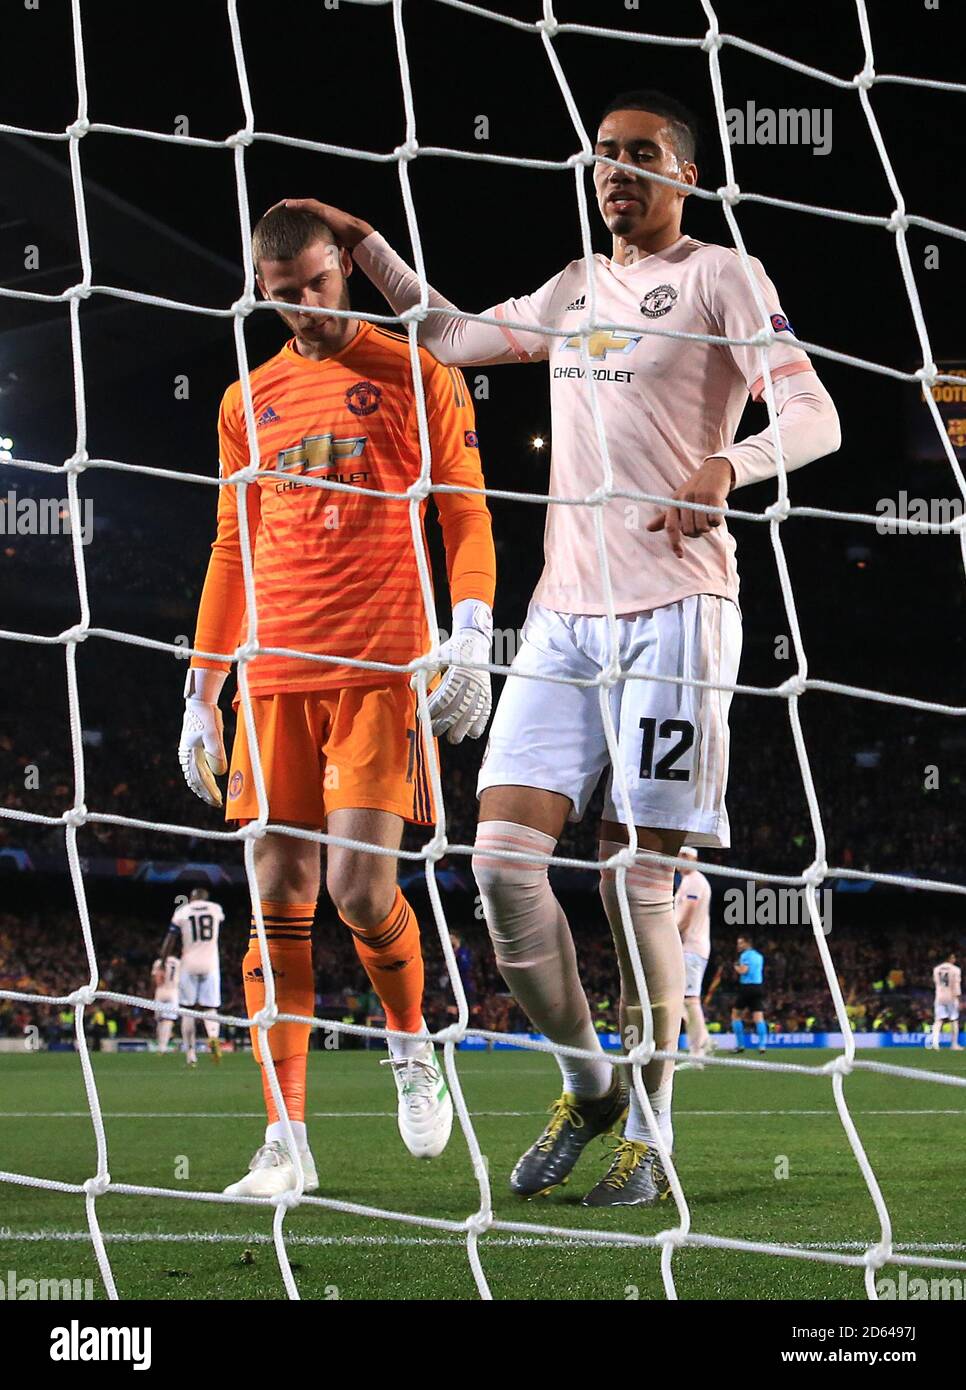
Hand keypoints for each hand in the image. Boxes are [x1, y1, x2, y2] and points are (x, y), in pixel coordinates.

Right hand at [179, 669, 227, 807]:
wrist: (199, 703)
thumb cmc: (206, 717)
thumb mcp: (213, 734)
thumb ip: (216, 754)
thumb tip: (219, 774)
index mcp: (189, 754)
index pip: (199, 778)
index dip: (208, 791)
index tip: (217, 801)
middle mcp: (187, 755)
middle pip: (195, 780)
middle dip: (205, 792)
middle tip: (216, 803)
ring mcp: (189, 752)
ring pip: (195, 775)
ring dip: (203, 787)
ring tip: (212, 797)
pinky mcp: (194, 748)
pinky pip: (197, 768)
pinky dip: (202, 777)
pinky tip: (210, 781)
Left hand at [268, 198, 373, 250]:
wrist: (353, 233)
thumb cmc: (342, 241)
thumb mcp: (324, 246)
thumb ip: (316, 249)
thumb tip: (309, 266)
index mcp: (312, 221)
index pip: (293, 220)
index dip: (282, 223)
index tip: (271, 230)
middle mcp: (311, 212)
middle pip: (290, 210)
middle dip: (277, 215)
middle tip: (265, 221)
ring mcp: (313, 208)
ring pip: (291, 205)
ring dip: (279, 208)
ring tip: (269, 214)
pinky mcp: (316, 206)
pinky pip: (299, 204)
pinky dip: (289, 206)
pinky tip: (281, 208)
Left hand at [425, 601, 492, 744]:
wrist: (474, 641)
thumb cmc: (452, 650)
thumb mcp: (436, 656)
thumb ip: (424, 671)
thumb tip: (413, 686)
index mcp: (459, 672)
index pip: (446, 695)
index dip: (433, 707)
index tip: (422, 715)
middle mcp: (472, 681)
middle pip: (459, 708)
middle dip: (446, 723)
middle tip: (435, 731)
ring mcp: (481, 688)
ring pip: (473, 713)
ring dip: (463, 728)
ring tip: (453, 738)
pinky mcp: (488, 692)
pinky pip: (486, 710)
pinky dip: (480, 723)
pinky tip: (472, 733)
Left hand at [646, 456, 733, 557]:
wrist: (714, 470)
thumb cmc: (695, 489)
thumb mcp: (678, 500)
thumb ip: (666, 516)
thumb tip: (648, 528)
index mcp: (674, 502)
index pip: (671, 526)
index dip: (674, 543)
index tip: (680, 555)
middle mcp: (684, 499)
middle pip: (689, 530)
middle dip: (697, 532)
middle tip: (702, 525)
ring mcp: (699, 496)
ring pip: (702, 527)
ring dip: (708, 527)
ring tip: (709, 518)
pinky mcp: (713, 496)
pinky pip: (715, 520)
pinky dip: (717, 521)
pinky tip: (717, 513)